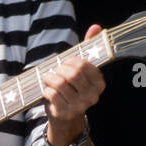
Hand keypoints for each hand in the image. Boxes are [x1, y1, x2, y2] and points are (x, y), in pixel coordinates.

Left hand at [40, 23, 105, 141]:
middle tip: (54, 71)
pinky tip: (48, 90)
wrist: (65, 118)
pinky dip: (46, 89)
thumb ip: (87, 48)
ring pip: (60, 83)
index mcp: (99, 83)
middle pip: (72, 74)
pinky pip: (52, 94)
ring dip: (50, 79)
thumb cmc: (72, 89)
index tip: (65, 63)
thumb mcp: (81, 70)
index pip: (83, 65)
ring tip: (48, 79)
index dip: (70, 61)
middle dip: (59, 69)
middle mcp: (93, 96)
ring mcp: (80, 106)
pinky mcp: (65, 113)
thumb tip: (95, 27)